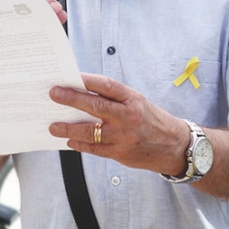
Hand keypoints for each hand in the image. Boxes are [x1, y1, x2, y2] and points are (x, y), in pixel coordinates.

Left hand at [48, 73, 187, 175]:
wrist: (175, 146)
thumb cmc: (150, 119)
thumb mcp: (136, 102)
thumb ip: (113, 99)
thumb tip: (81, 93)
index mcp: (133, 100)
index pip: (108, 86)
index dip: (88, 80)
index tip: (71, 75)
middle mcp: (128, 117)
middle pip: (96, 106)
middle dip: (72, 99)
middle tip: (54, 94)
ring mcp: (124, 137)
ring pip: (90, 132)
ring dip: (68, 128)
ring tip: (53, 126)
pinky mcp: (120, 154)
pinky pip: (94, 149)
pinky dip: (79, 144)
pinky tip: (69, 140)